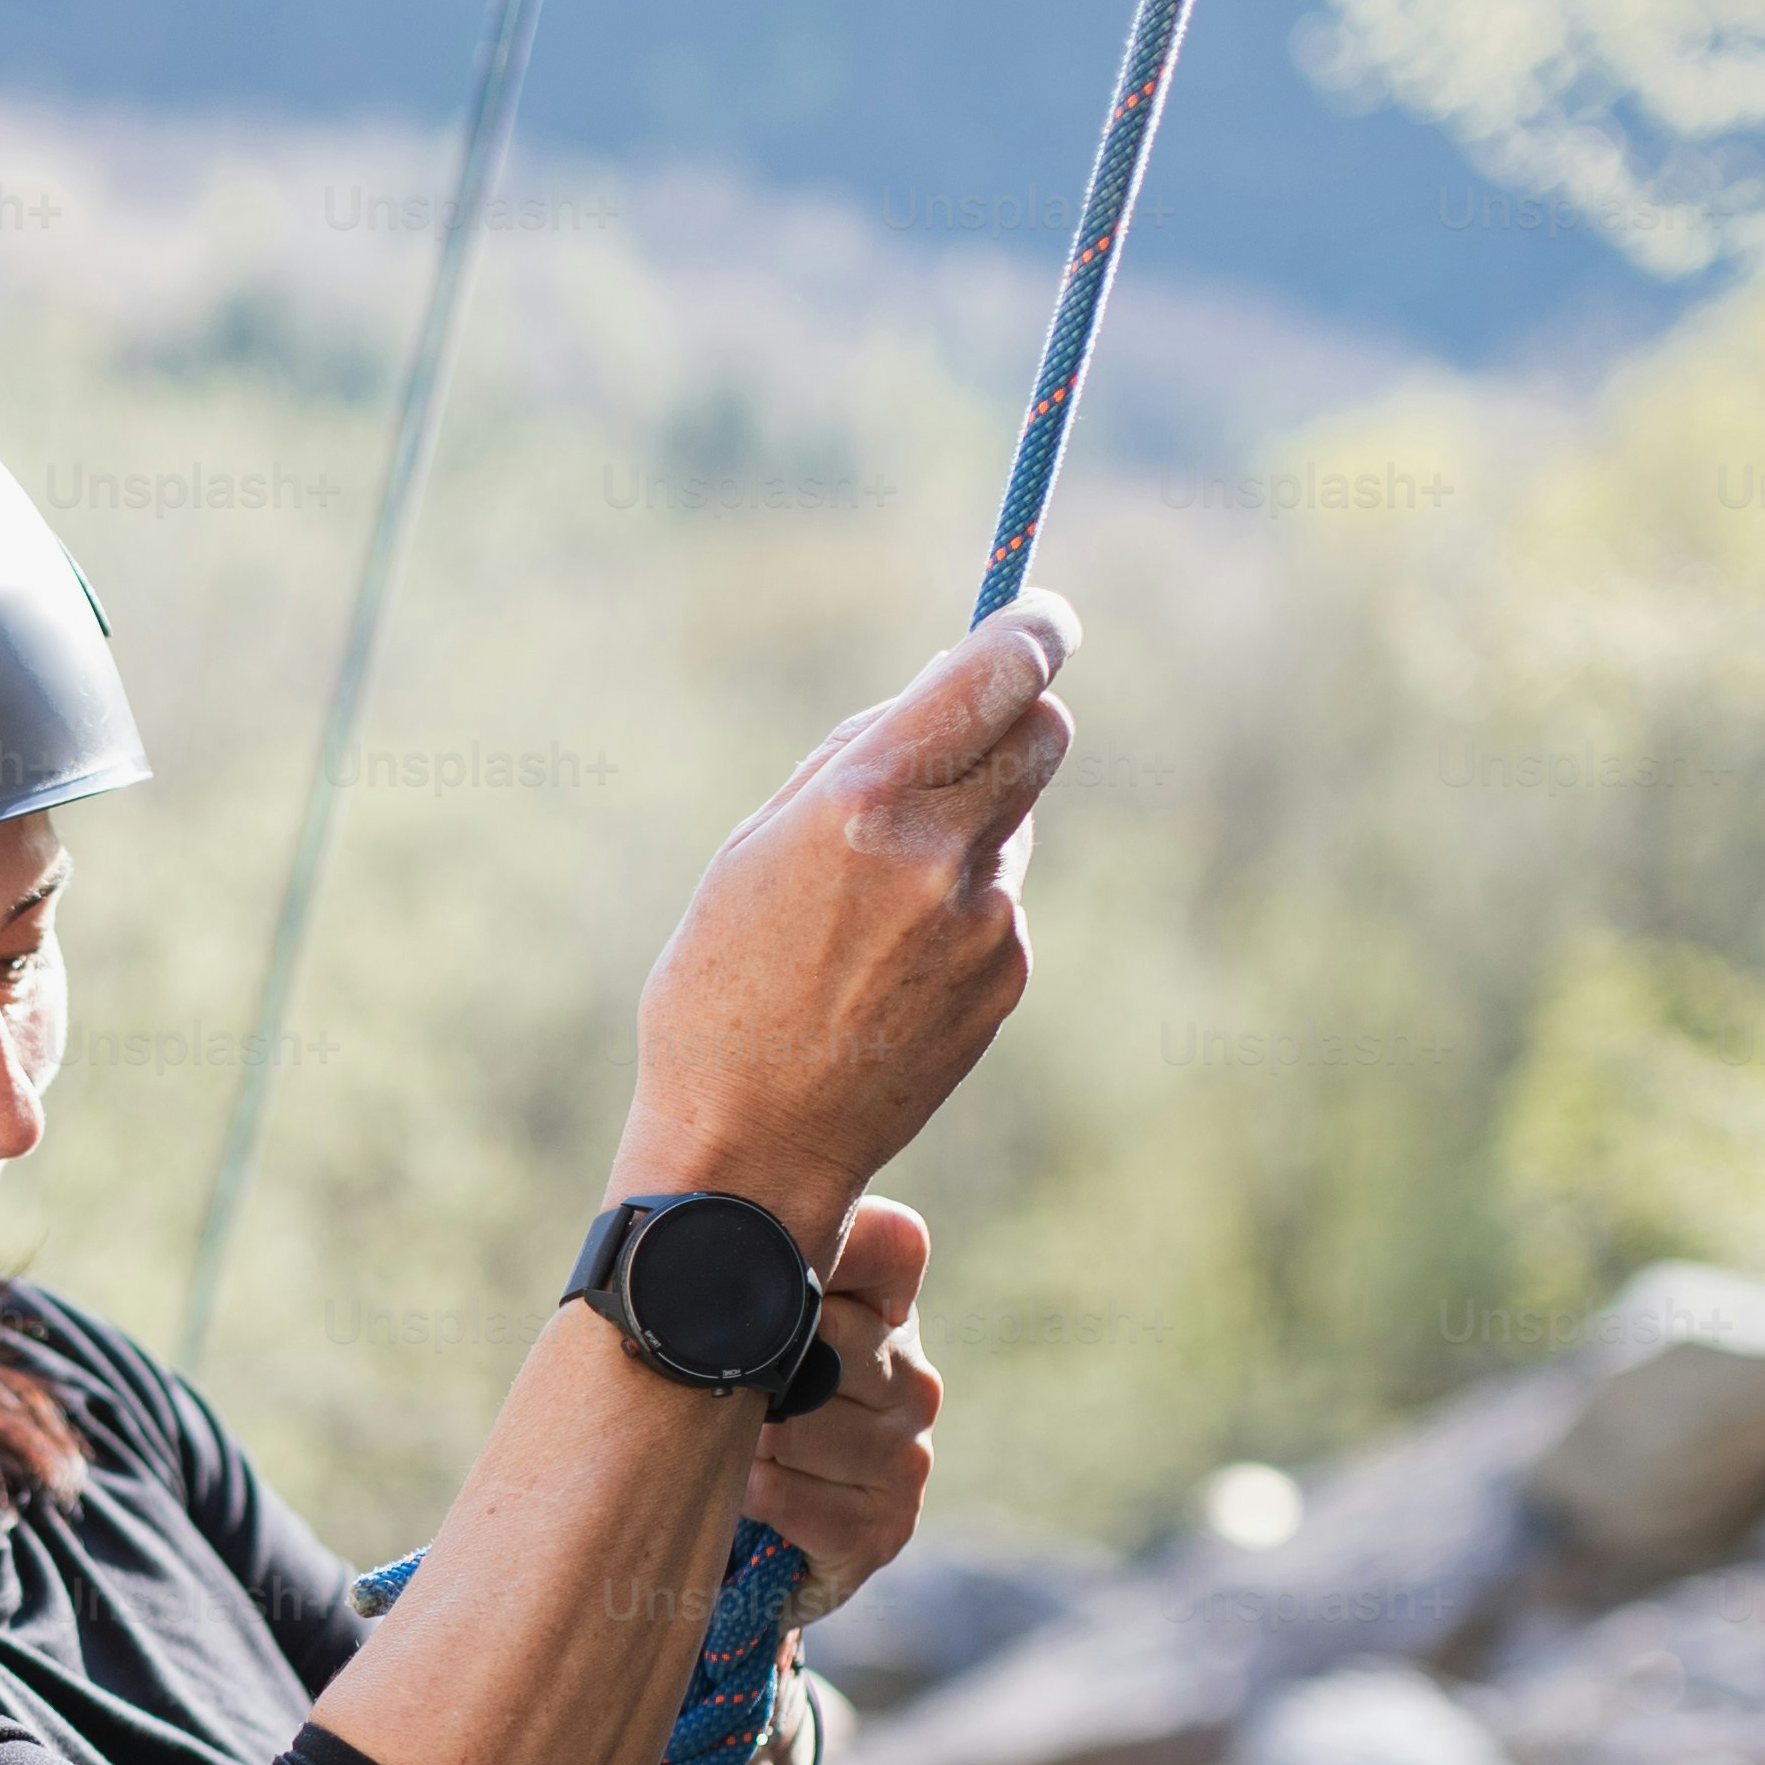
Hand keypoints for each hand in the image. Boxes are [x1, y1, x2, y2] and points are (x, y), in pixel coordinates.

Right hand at [621, 600, 1075, 1245]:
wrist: (750, 1145)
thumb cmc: (720, 988)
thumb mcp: (753, 850)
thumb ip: (851, 761)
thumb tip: (940, 688)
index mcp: (861, 801)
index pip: (996, 674)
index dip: (1033, 631)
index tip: (1041, 618)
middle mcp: (937, 853)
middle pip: (1044, 731)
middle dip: (1015, 718)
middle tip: (967, 742)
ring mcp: (984, 919)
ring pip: (1014, 821)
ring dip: (969, 827)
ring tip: (874, 909)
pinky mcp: (1007, 974)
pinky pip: (1001, 901)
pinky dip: (959, 909)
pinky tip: (888, 969)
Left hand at [744, 1197, 935, 1609]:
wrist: (753, 1548)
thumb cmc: (735, 1418)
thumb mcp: (739, 1340)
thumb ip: (745, 1279)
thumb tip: (697, 1241)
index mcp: (887, 1315)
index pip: (895, 1244)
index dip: (832, 1249)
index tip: (766, 1277)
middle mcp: (914, 1379)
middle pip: (831, 1333)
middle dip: (755, 1365)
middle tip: (718, 1384)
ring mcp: (908, 1455)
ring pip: (800, 1423)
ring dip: (742, 1439)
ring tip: (727, 1446)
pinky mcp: (884, 1527)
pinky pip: (788, 1495)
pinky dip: (747, 1495)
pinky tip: (742, 1496)